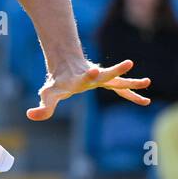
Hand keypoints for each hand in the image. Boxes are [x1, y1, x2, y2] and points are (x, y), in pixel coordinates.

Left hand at [27, 58, 150, 120]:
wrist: (67, 64)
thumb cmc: (57, 82)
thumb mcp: (48, 94)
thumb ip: (43, 107)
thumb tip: (30, 115)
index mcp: (78, 79)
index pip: (84, 76)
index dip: (88, 74)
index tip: (94, 69)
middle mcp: (92, 77)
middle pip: (105, 74)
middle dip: (115, 71)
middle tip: (129, 63)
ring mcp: (101, 79)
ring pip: (118, 80)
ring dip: (131, 82)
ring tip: (147, 82)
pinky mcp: (107, 82)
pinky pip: (121, 89)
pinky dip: (132, 94)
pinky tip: (146, 101)